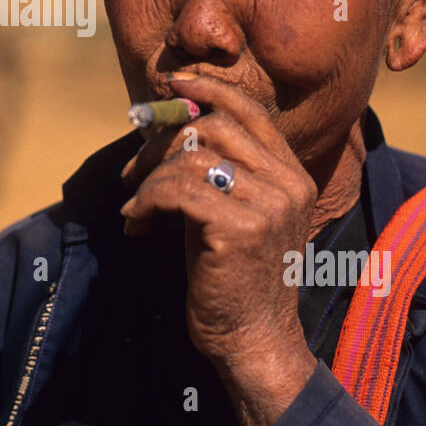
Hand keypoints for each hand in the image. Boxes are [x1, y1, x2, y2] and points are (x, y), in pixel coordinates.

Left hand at [120, 72, 319, 425]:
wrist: (253, 341)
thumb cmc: (235, 277)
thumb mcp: (234, 213)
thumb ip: (218, 171)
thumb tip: (170, 127)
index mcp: (292, 175)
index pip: (251, 111)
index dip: (209, 89)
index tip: (172, 85)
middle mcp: (288, 184)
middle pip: (214, 127)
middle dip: (163, 141)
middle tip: (133, 169)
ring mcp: (268, 206)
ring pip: (192, 160)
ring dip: (150, 179)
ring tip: (136, 206)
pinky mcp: (240, 230)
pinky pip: (177, 192)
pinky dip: (146, 201)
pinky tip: (136, 222)